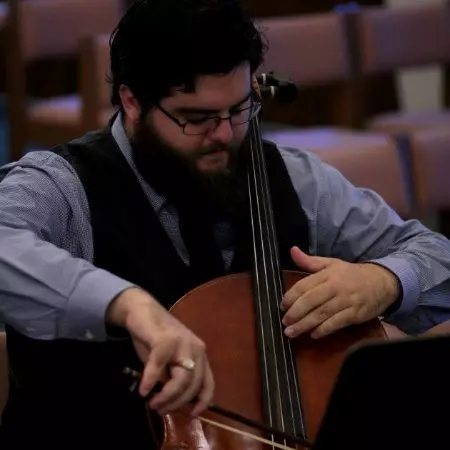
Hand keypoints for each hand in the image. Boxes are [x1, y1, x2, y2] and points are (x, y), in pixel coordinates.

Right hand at [106, 287, 213, 415]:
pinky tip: (143, 390)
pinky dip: (150, 381)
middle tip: (160, 409)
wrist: (142, 311)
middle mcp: (197, 349)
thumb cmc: (155, 338)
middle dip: (176, 402)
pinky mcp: (166, 339)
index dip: (203, 401)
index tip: (191, 414)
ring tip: (153, 403)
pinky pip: (159, 366)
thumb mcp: (169, 361)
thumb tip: (172, 402)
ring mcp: (183, 343)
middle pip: (193, 385)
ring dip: (166, 395)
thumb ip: (173, 377)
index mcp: (200, 354)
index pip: (208, 383)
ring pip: (181, 378)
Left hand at [281, 247, 400, 338]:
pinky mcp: (355, 314)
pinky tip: (313, 334)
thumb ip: (310, 261)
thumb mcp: (331, 263)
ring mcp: (346, 301)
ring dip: (304, 324)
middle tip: (284, 322)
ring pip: (321, 314)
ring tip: (291, 332)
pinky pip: (336, 324)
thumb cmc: (352, 274)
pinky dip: (324, 330)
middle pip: (311, 301)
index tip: (282, 306)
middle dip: (295, 313)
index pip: (304, 286)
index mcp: (327, 274)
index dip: (291, 297)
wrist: (382, 282)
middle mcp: (335, 287)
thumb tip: (292, 250)